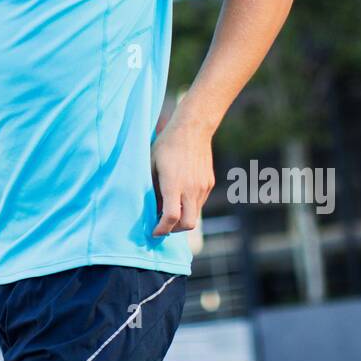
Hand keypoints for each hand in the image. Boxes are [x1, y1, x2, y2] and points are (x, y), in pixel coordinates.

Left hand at [150, 116, 215, 236]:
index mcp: (174, 184)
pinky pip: (199, 203)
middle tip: (163, 225)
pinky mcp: (209, 183)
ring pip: (195, 214)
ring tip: (170, 208)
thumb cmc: (166, 145)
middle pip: (187, 224)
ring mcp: (202, 187)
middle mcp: (191, 188)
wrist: (192, 129)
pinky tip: (180, 196)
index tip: (154, 231)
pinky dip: (190, 206)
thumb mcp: (151, 165)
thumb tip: (150, 208)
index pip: (171, 217)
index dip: (161, 229)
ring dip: (183, 217)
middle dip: (174, 230)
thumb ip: (151, 188)